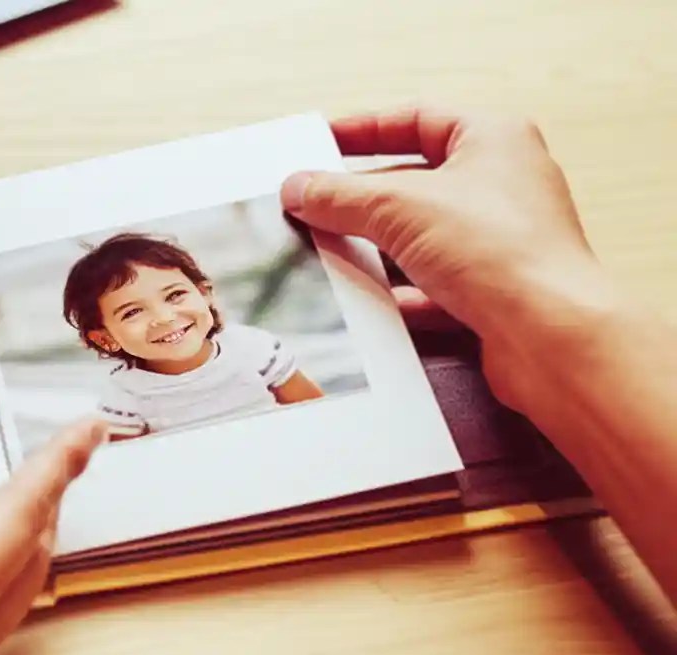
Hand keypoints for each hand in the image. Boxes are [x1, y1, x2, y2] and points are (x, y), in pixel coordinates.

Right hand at [280, 107, 618, 408]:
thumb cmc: (503, 252)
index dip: (362, 129)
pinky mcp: (491, 293)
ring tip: (325, 252)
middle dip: (359, 197)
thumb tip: (299, 188)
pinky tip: (364, 303)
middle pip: (412, 181)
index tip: (318, 143)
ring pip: (419, 237)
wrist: (552, 337)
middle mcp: (502, 185)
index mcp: (493, 140)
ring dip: (374, 248)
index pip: (415, 119)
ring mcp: (498, 242)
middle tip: (310, 204)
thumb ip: (340, 195)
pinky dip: (396, 294)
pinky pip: (430, 287)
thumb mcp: (399, 206)